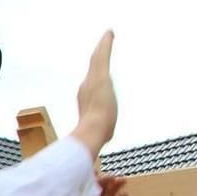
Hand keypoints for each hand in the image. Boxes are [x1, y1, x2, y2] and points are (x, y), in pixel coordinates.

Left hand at [58, 175, 127, 195]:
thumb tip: (53, 193)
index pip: (80, 187)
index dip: (85, 178)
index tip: (89, 169)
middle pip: (97, 187)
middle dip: (103, 181)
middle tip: (107, 176)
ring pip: (110, 193)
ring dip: (115, 186)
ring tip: (119, 180)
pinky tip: (124, 195)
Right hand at [70, 31, 118, 153]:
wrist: (91, 134)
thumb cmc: (91, 142)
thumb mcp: (94, 142)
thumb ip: (89, 146)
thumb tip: (86, 162)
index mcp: (86, 101)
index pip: (90, 87)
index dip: (91, 82)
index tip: (94, 78)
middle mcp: (86, 88)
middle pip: (94, 70)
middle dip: (98, 57)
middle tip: (103, 45)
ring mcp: (92, 81)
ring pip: (98, 60)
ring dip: (103, 47)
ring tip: (108, 36)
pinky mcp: (99, 75)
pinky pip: (103, 55)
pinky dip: (106, 44)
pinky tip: (110, 33)